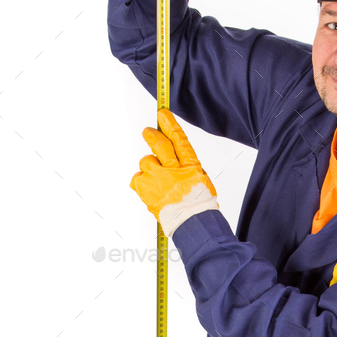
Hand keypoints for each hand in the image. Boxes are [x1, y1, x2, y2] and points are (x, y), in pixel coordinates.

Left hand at [130, 109, 217, 236]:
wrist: (192, 223)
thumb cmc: (197, 203)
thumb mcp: (199, 178)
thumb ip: (184, 166)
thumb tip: (170, 158)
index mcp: (190, 165)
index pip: (178, 139)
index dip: (169, 124)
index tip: (162, 113)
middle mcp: (172, 170)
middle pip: (158, 144)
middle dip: (152, 136)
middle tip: (148, 133)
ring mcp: (157, 179)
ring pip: (145, 163)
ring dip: (149, 168)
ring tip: (158, 181)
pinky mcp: (145, 190)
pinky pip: (137, 179)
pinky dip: (142, 181)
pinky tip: (151, 188)